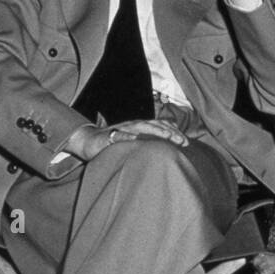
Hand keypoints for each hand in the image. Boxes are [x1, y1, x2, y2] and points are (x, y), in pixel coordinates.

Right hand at [67, 119, 188, 160]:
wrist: (87, 141)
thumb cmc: (112, 143)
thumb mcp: (132, 141)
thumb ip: (146, 142)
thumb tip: (164, 148)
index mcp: (140, 127)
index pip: (161, 125)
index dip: (174, 132)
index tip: (187, 142)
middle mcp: (133, 125)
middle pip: (155, 125)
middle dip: (170, 132)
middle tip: (183, 142)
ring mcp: (121, 130)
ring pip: (141, 127)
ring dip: (155, 131)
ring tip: (168, 136)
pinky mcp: (109, 137)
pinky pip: (119, 136)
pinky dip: (128, 137)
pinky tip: (136, 139)